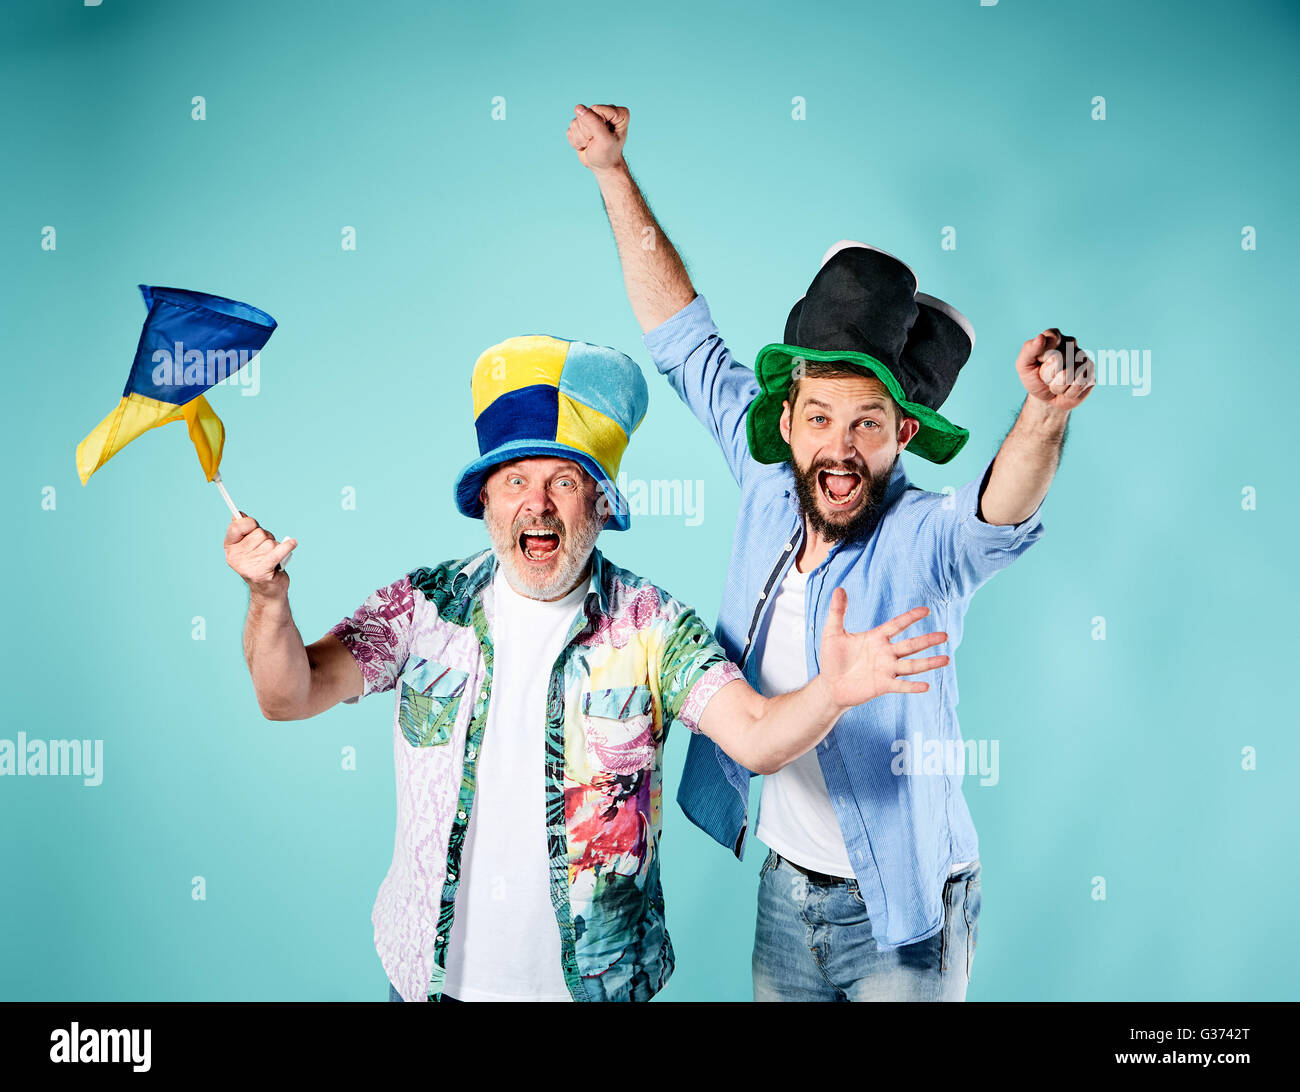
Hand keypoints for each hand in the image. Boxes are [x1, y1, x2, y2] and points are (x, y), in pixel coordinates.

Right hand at [224, 512, 295, 595]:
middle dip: (267, 538)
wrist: (268, 591)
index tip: (254, 526)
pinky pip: (278, 552)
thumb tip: (238, 514)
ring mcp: (248, 565)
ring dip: (276, 547)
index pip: (237, 526)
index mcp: (230, 548)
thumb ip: (244, 530)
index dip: (250, 523)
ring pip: (270, 543)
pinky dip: (287, 546)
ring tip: (273, 559)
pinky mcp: (261, 572)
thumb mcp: (248, 546)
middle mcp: (236, 557)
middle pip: (259, 533)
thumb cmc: (260, 564)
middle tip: (266, 550)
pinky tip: (293, 543)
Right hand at [566, 103, 627, 169]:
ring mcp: (592, 117)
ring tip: (592, 144)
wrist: (602, 166)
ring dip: (581, 138)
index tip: (602, 137)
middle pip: (585, 114)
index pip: (596, 109)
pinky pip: (570, 129)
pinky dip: (576, 141)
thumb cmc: (608, 154)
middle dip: (587, 132)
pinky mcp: (581, 125)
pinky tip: (586, 144)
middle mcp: (605, 111)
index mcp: (618, 113)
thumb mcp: (604, 139)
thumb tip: (578, 108)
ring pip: (575, 122)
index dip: (594, 124)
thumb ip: (593, 122)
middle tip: (596, 142)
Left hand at [817, 590, 948, 709]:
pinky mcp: (882, 686)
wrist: (830, 685)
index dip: (910, 617)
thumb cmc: (832, 658)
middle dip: (928, 640)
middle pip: (911, 645)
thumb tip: (839, 589)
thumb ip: (837, 612)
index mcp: (876, 638)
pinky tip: (926, 686)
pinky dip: (912, 686)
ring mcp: (886, 670)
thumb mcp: (832, 632)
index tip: (926, 610)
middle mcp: (886, 653)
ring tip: (946, 659)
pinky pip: (900, 686)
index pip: (897, 625)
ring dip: (928, 663)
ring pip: (911, 665)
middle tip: (945, 635)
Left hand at [1015, 327, 1095, 410]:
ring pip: (1069, 374)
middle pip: (1058, 360)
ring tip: (1056, 384)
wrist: (1046, 398)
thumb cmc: (1034, 378)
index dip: (1043, 356)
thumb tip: (1040, 337)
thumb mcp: (1024, 365)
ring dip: (1058, 386)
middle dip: (1048, 375)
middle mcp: (1071, 343)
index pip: (1050, 340)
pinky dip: (1068, 392)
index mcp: (1054, 336)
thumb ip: (1029, 350)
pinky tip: (1067, 389)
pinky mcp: (1091, 372)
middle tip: (1046, 377)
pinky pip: (1079, 384)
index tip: (1039, 361)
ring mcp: (1083, 357)